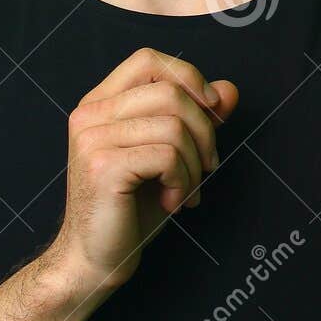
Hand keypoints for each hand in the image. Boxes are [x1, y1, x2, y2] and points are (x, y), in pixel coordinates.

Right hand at [44, 48, 238, 296]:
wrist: (95, 260)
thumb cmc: (132, 208)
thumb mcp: (171, 156)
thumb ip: (196, 120)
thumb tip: (230, 89)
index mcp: (100, 104)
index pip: (148, 60)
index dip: (189, 77)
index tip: (212, 109)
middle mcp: (90, 114)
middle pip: (170, 91)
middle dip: (205, 130)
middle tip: (207, 166)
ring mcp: (92, 139)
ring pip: (174, 125)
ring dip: (195, 162)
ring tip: (187, 189)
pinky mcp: (103, 166)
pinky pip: (167, 155)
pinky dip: (184, 181)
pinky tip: (174, 202)